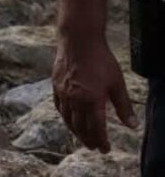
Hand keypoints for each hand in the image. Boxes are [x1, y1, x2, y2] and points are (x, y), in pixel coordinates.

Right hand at [53, 38, 137, 152]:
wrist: (78, 40)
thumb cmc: (100, 60)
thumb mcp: (117, 83)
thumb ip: (123, 106)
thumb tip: (132, 125)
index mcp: (92, 101)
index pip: (96, 129)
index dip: (101, 141)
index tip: (105, 149)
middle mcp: (76, 100)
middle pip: (80, 128)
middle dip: (88, 140)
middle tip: (94, 147)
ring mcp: (63, 93)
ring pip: (68, 119)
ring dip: (75, 132)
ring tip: (82, 138)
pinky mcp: (56, 85)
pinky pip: (59, 107)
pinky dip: (65, 117)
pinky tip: (68, 119)